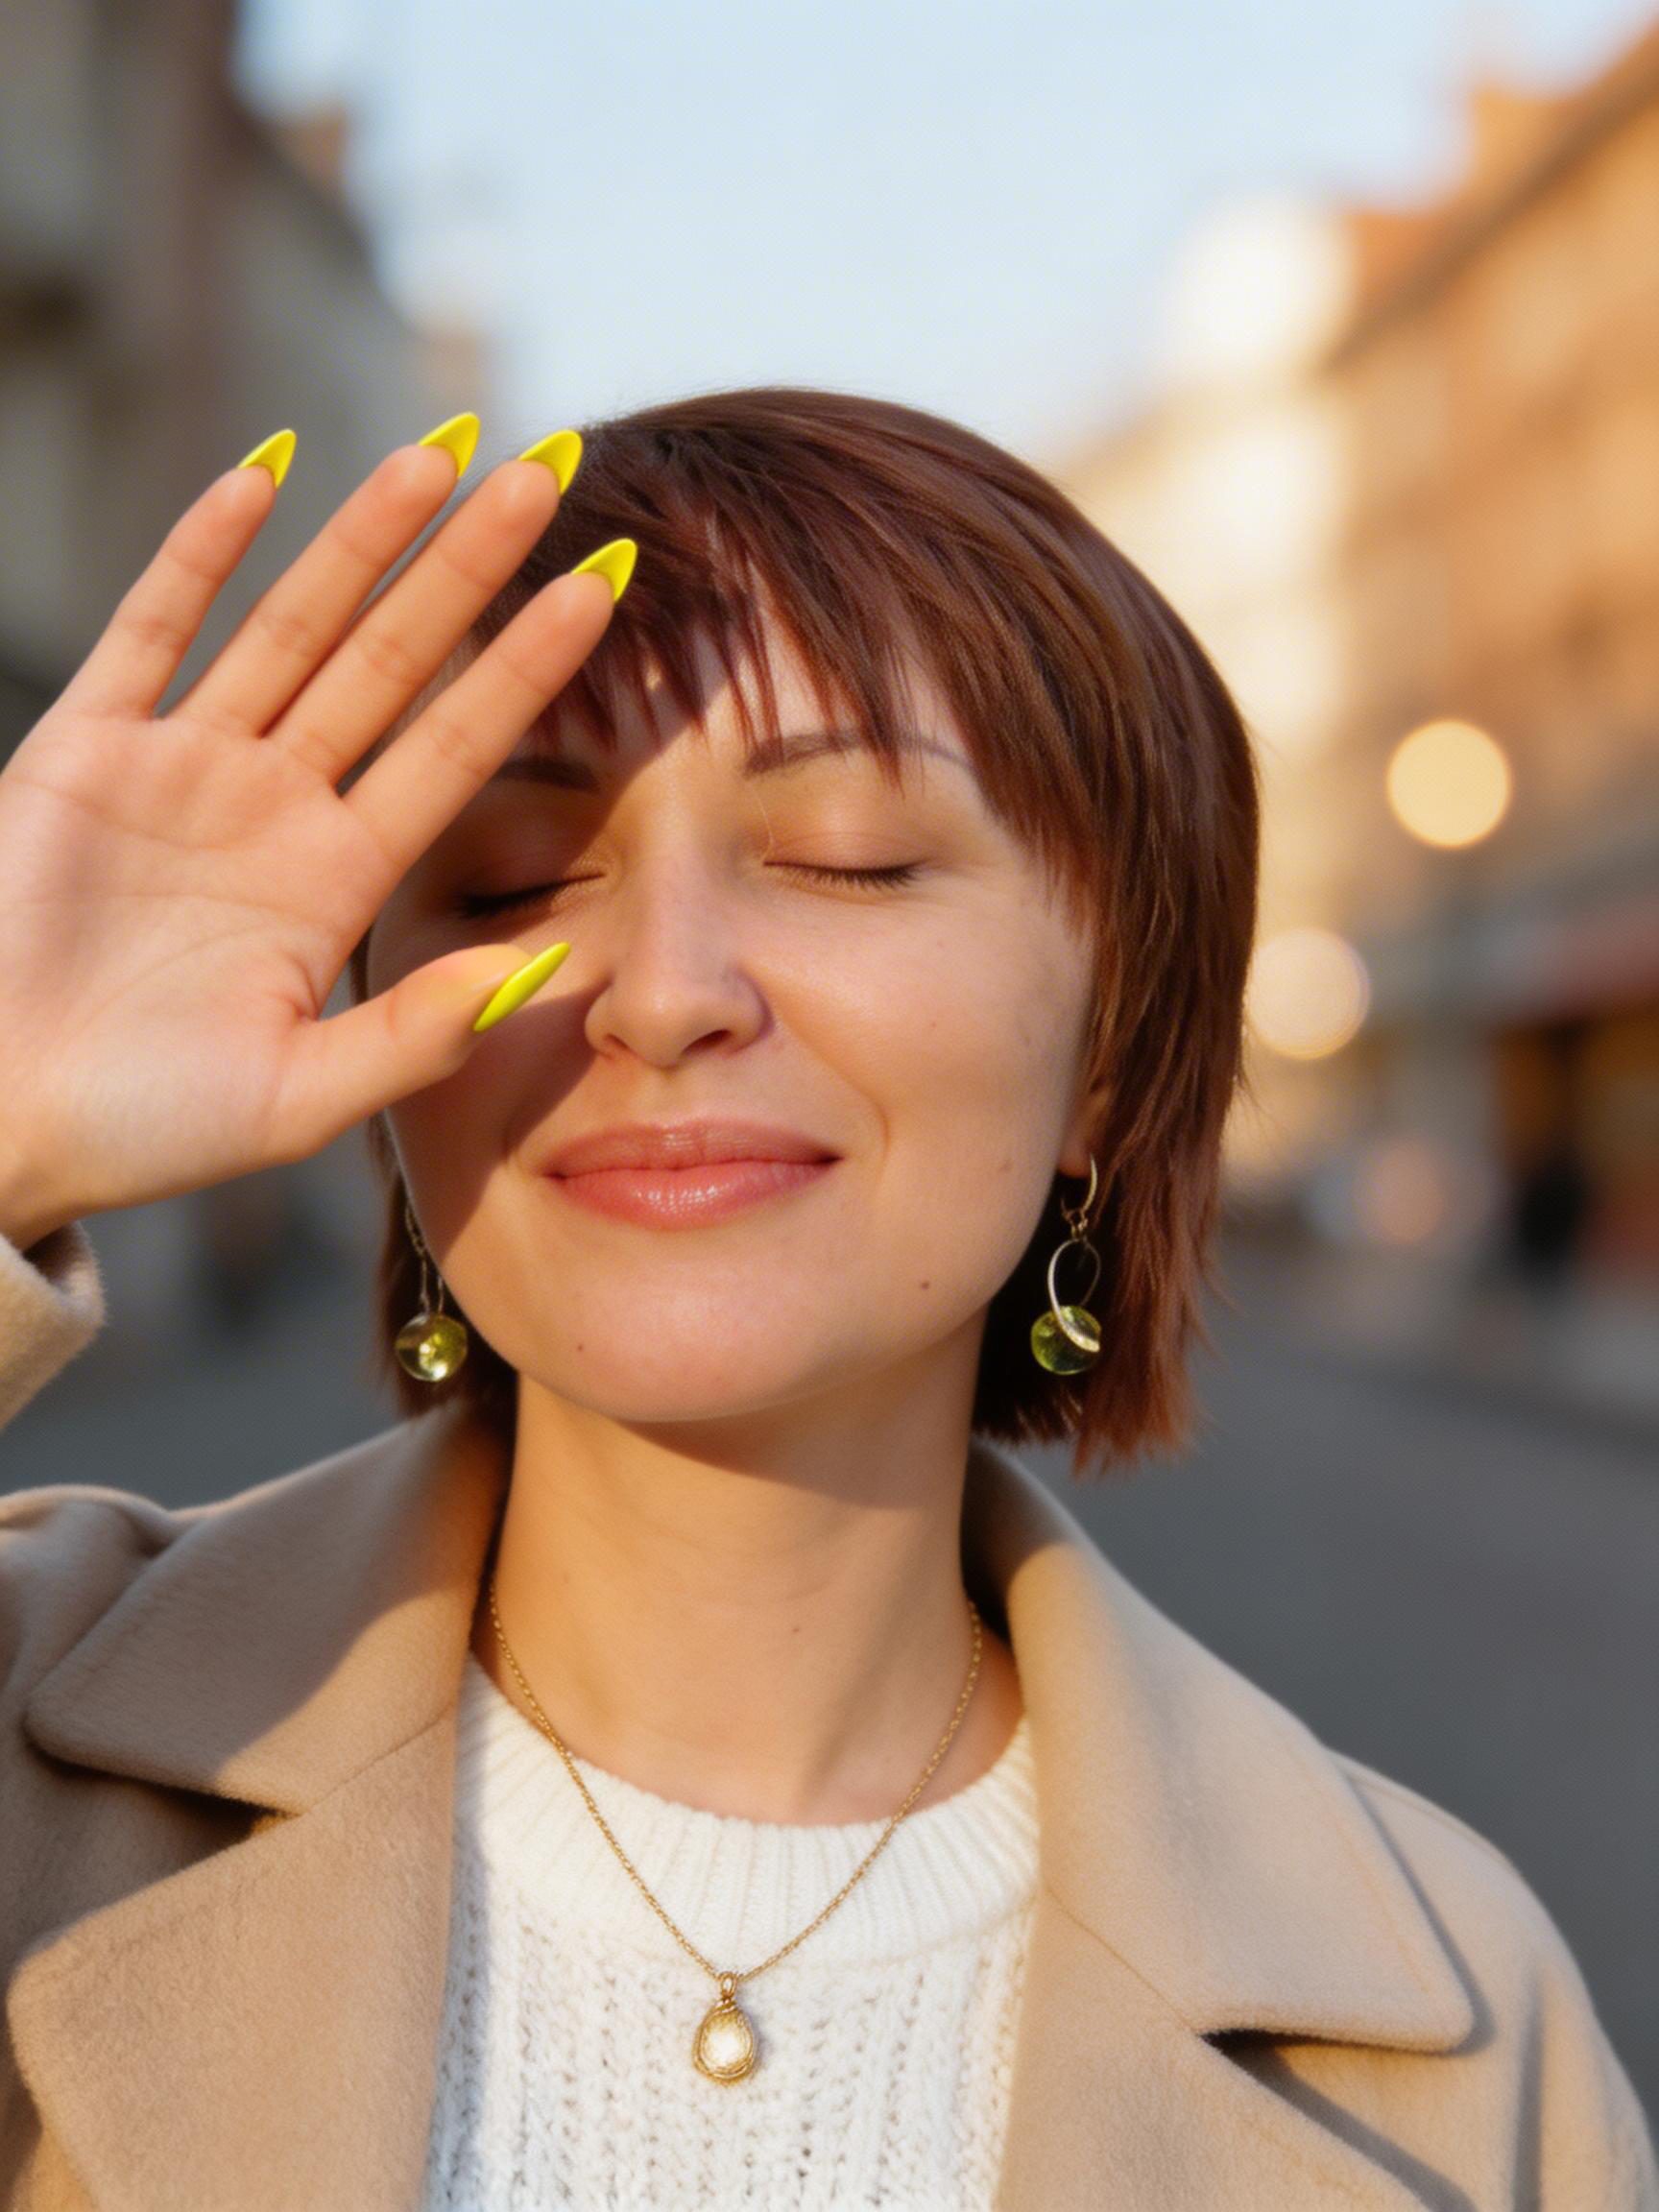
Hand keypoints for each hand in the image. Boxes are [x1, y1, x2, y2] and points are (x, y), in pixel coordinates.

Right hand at [0, 421, 622, 1247]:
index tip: (608, 591)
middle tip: (550, 469)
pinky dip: (200, 553)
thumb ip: (413, 1036)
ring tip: (439, 452)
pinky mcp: (81, 749)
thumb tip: (532, 970)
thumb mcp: (297, 1099)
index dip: (530, 670)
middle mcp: (277, 809)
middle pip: (396, 664)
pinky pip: (151, 631)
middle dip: (471, 570)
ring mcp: (183, 768)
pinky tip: (267, 473)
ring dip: (361, 540)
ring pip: (292, 626)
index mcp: (339, 884)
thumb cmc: (143, 1129)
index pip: (460, 749)